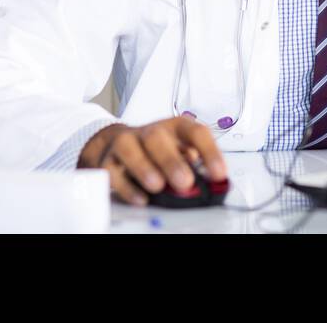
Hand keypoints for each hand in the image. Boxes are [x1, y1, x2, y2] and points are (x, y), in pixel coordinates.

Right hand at [78, 117, 227, 205]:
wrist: (117, 143)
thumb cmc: (156, 150)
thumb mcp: (179, 151)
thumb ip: (192, 165)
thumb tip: (207, 181)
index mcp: (174, 128)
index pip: (194, 132)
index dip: (209, 152)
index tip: (219, 173)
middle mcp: (149, 132)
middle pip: (156, 138)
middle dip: (171, 161)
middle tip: (185, 182)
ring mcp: (125, 143)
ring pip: (129, 147)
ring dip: (144, 167)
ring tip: (158, 186)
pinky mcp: (107, 160)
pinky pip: (112, 170)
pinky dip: (126, 186)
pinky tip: (140, 198)